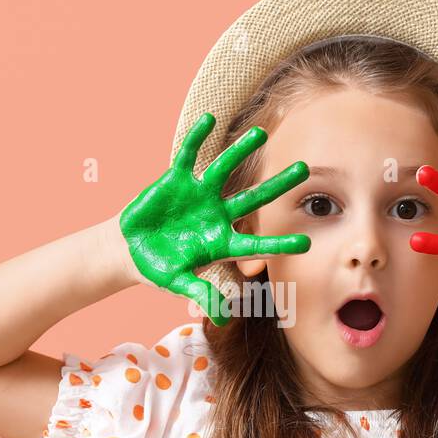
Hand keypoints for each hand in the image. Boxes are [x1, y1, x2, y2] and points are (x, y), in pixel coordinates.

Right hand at [119, 111, 311, 326]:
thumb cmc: (158, 268)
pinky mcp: (176, 180)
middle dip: (277, 185)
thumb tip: (223, 318)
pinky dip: (195, 139)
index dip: (280, 242)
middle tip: (305, 170)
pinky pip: (187, 156)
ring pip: (223, 170)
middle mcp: (216, 214)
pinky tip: (208, 120)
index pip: (256, 243)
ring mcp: (198, 195)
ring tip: (260, 134)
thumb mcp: (178, 283)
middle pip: (253, 199)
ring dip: (240, 152)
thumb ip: (201, 293)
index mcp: (220, 242)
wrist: (130, 249)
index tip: (308, 240)